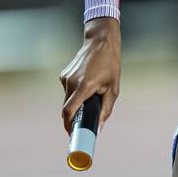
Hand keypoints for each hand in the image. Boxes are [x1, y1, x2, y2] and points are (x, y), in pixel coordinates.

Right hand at [60, 18, 120, 135]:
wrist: (100, 42)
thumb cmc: (110, 66)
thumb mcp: (113, 89)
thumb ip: (106, 111)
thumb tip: (99, 128)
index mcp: (84, 86)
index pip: (69, 111)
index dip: (68, 125)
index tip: (72, 134)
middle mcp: (71, 82)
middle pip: (67, 108)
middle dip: (73, 117)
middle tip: (82, 124)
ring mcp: (66, 78)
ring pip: (67, 99)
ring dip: (76, 104)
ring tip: (90, 98)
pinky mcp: (64, 75)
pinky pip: (68, 91)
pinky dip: (75, 94)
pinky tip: (86, 86)